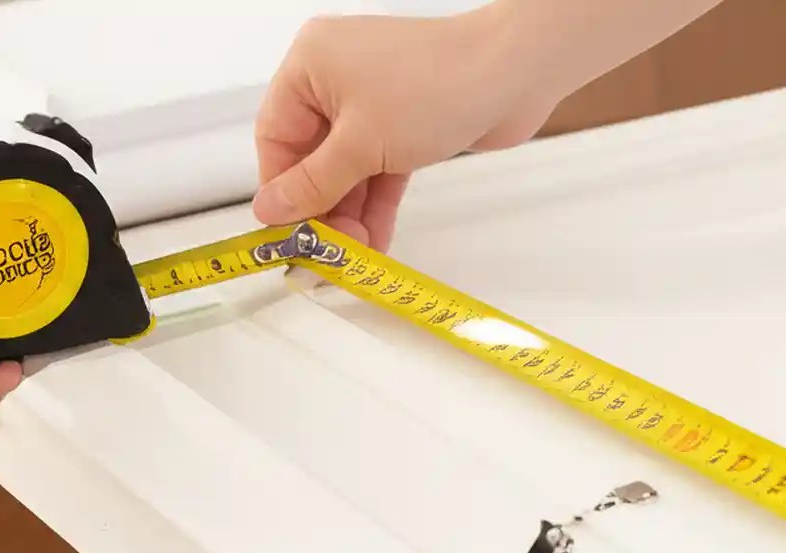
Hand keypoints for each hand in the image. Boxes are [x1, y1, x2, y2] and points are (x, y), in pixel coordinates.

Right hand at [252, 0, 724, 251]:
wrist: (514, 75)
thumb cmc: (437, 84)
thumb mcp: (361, 144)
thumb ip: (313, 183)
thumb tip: (272, 208)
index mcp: (310, 65)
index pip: (276, 137)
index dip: (281, 188)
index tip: (289, 231)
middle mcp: (336, 78)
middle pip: (312, 157)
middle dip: (322, 208)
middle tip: (329, 252)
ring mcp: (373, 100)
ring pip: (348, 168)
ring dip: (351, 213)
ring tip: (357, 255)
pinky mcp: (405, 122)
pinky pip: (377, 168)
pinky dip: (376, 202)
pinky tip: (376, 239)